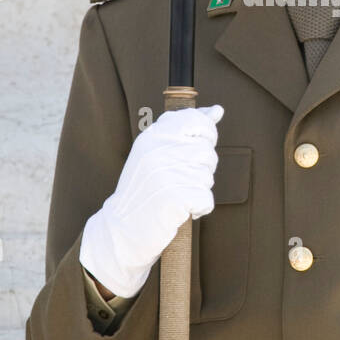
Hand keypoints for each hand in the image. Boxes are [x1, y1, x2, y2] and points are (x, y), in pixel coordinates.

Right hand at [79, 104, 223, 297]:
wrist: (121, 229)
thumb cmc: (142, 190)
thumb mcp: (155, 153)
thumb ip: (184, 129)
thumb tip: (218, 110)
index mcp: (152, 136)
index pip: (194, 120)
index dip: (205, 133)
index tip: (198, 147)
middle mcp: (158, 151)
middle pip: (206, 151)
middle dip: (201, 169)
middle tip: (178, 180)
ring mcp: (166, 174)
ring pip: (207, 175)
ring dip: (198, 189)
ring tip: (175, 194)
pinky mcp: (175, 198)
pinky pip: (206, 199)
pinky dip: (199, 209)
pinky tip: (180, 210)